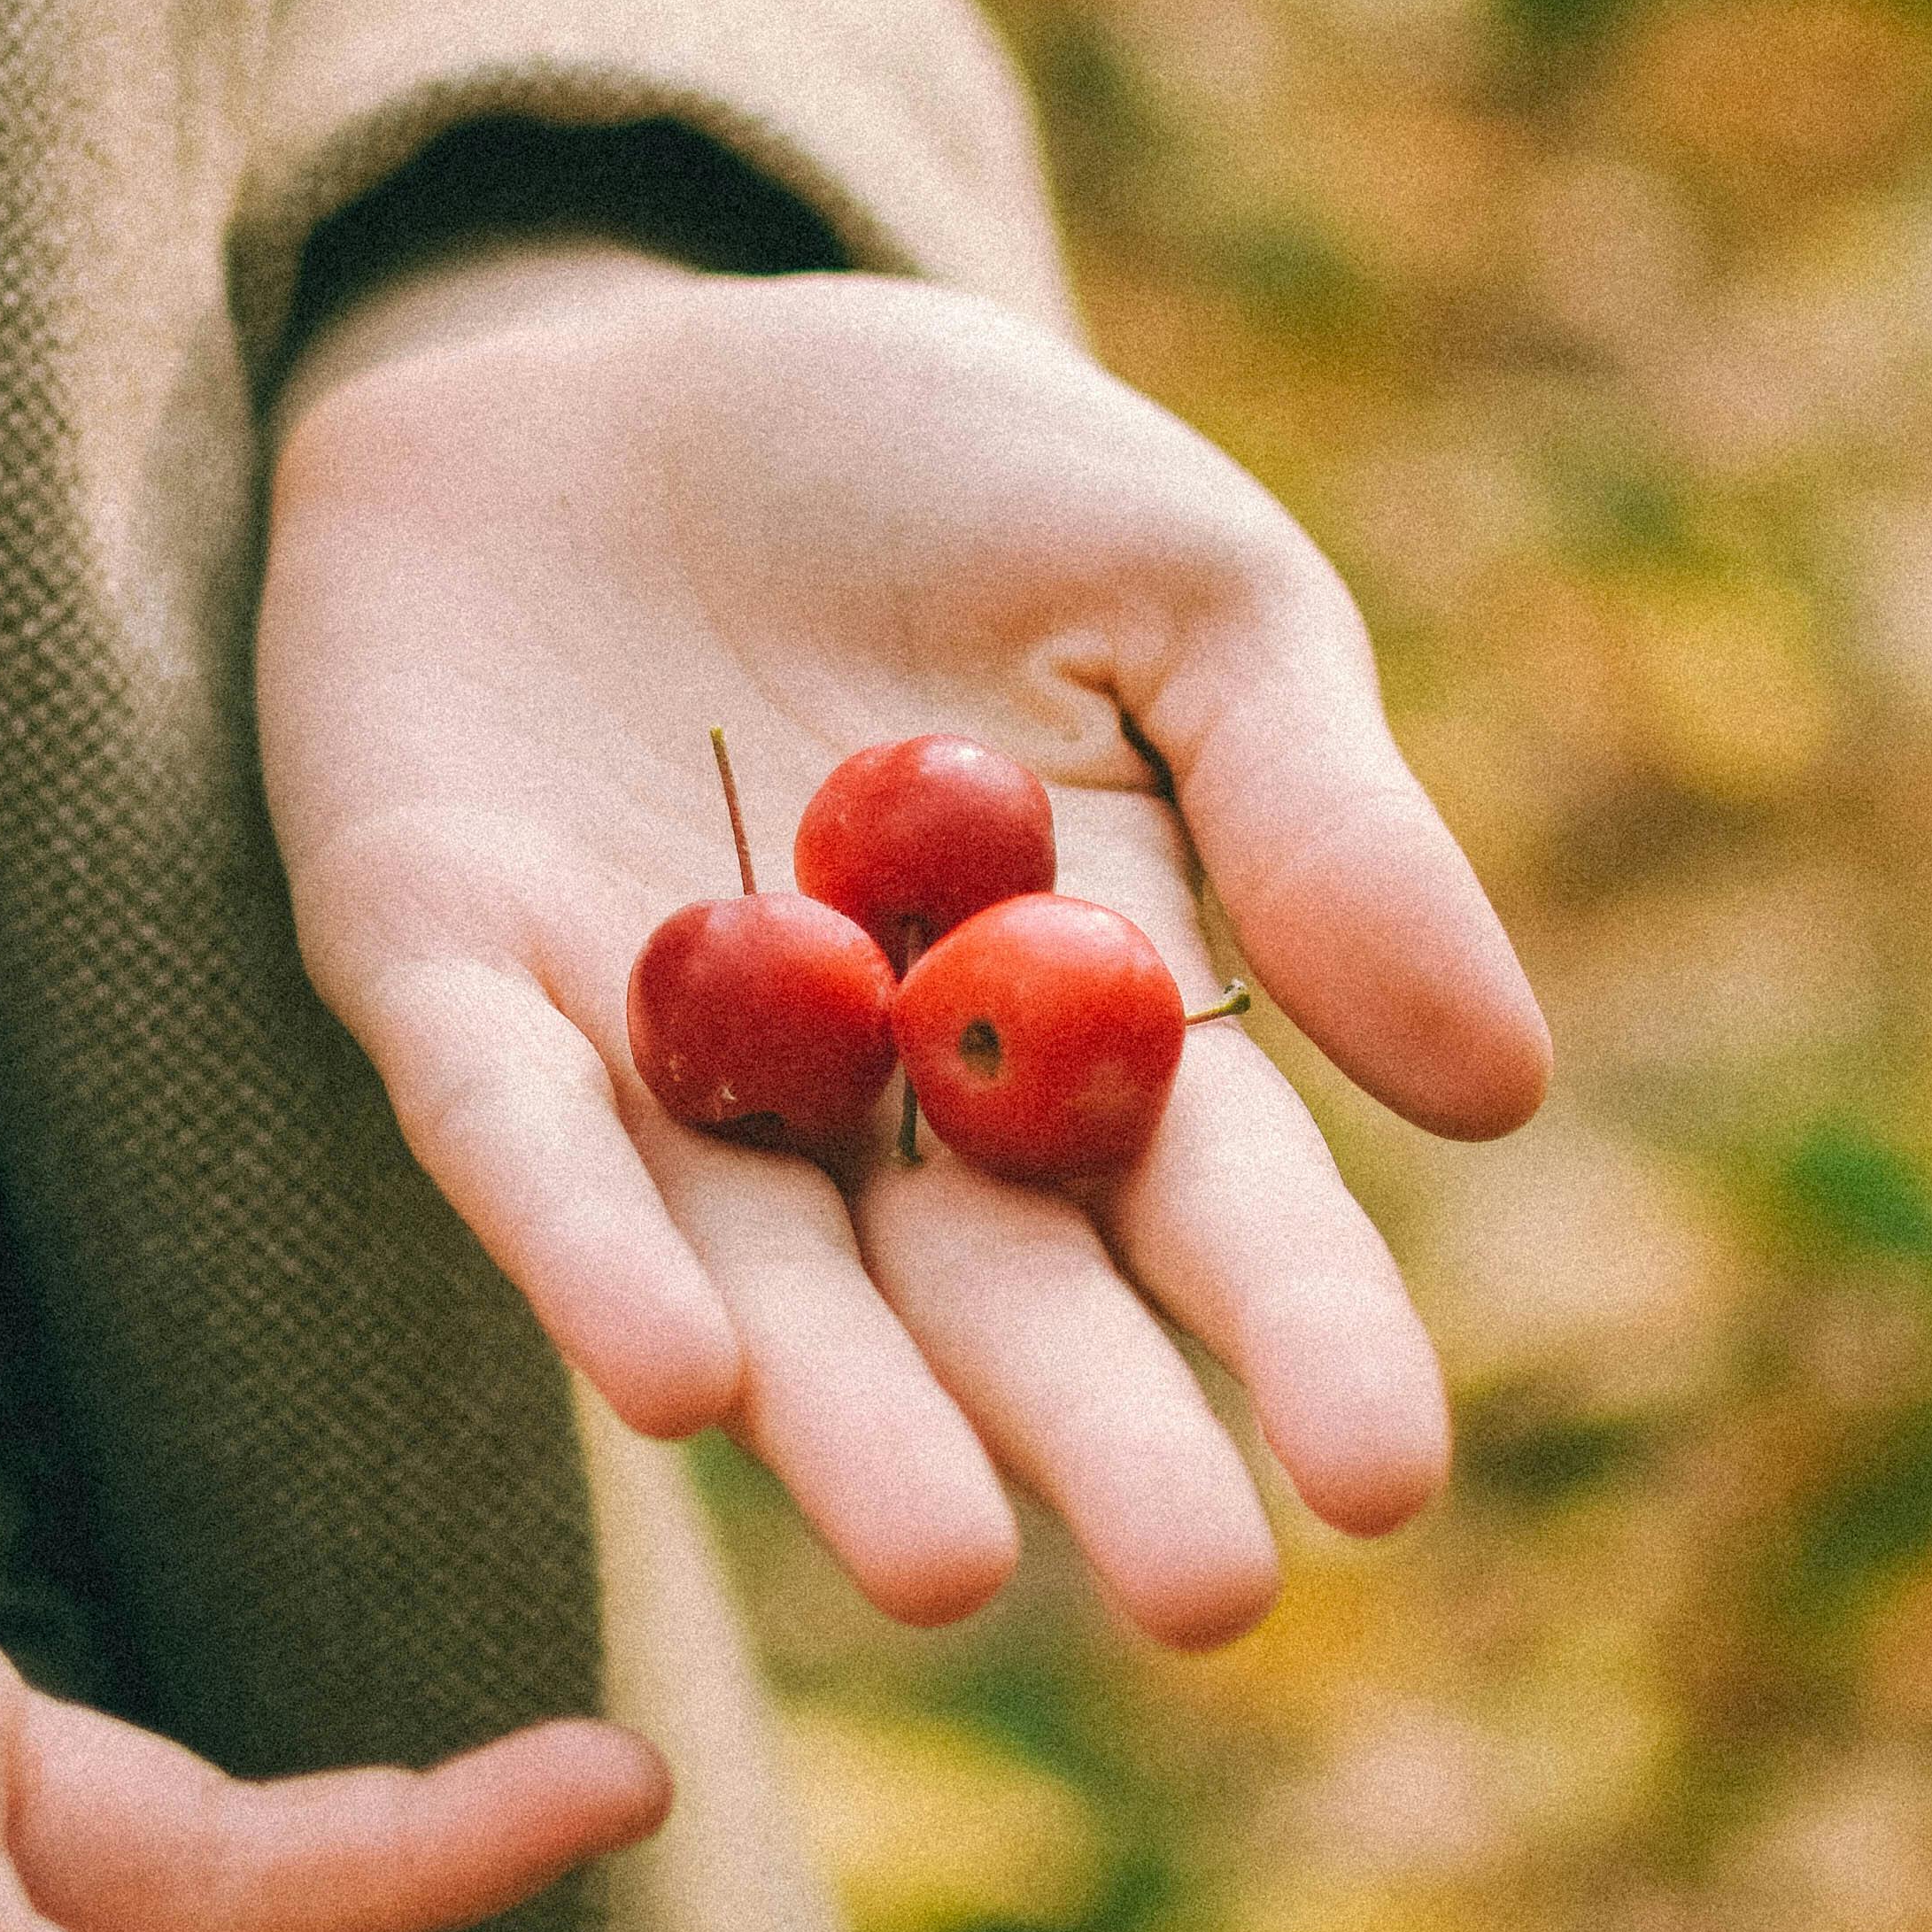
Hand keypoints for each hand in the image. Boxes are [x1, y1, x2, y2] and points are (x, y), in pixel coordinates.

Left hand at [257, 255, 1549, 1644]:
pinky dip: (588, 1244)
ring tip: (946, 1571)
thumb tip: (1499, 1091)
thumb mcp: (1179, 587)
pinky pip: (511, 1131)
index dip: (1302, 1334)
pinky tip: (677, 1376)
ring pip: (760, 1278)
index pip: (1211, 1200)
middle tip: (1207, 1601)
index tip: (1388, 1481)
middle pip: (994, 1296)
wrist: (611, 330)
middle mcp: (866, 1091)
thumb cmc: (936, 460)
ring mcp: (647, 1050)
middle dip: (1097, 1439)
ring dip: (849, 1426)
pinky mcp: (432, 969)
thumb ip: (1320, 822)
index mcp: (1080, 1007)